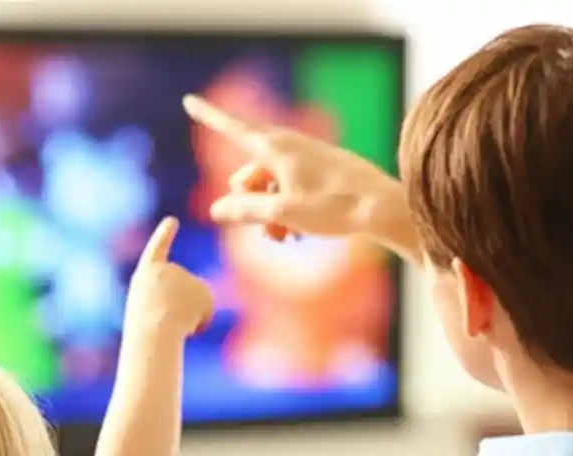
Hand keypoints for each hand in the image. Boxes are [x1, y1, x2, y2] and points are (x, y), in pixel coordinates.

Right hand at [125, 217, 214, 339]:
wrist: (155, 331)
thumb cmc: (147, 330)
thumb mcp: (149, 315)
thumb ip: (170, 305)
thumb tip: (194, 311)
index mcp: (147, 272)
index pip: (157, 248)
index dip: (164, 234)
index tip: (172, 220)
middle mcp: (169, 268)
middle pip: (179, 290)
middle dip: (176, 308)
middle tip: (162, 319)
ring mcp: (187, 277)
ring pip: (193, 302)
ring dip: (187, 317)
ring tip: (174, 323)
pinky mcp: (205, 291)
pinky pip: (206, 311)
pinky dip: (201, 322)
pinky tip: (191, 327)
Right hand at [182, 94, 416, 254]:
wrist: (383, 207)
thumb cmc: (334, 208)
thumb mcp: (283, 213)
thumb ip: (246, 210)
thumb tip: (215, 209)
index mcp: (277, 148)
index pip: (233, 128)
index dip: (209, 116)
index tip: (188, 100)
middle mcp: (292, 145)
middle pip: (251, 165)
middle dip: (246, 196)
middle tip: (254, 224)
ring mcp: (309, 155)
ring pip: (272, 179)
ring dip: (266, 207)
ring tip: (279, 237)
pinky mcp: (324, 168)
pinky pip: (291, 183)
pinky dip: (285, 204)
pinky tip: (295, 232)